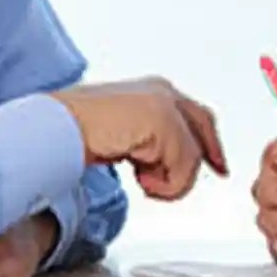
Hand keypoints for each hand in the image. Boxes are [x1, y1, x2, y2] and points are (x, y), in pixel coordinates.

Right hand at [51, 77, 227, 199]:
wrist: (58, 129)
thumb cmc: (77, 132)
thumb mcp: (126, 135)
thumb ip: (151, 141)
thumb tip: (165, 163)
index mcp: (154, 91)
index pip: (197, 115)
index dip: (210, 142)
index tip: (218, 164)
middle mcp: (164, 93)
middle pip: (204, 127)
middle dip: (205, 157)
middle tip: (213, 174)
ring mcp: (166, 106)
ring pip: (193, 157)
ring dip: (169, 181)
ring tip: (140, 179)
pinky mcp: (164, 124)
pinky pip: (183, 168)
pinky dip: (163, 185)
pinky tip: (138, 178)